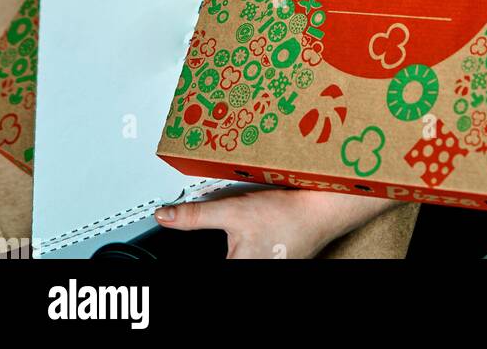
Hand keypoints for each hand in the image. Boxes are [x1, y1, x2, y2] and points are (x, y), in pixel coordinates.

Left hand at [154, 189, 393, 259]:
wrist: (320, 211)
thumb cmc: (284, 215)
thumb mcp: (233, 212)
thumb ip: (196, 217)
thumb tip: (166, 217)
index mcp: (237, 271)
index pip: (204, 265)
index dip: (188, 260)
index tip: (192, 252)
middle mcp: (253, 276)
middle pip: (223, 261)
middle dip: (213, 249)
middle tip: (232, 233)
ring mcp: (267, 273)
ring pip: (238, 259)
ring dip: (234, 249)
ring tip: (246, 232)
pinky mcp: (277, 264)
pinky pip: (252, 259)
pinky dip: (247, 249)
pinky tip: (257, 233)